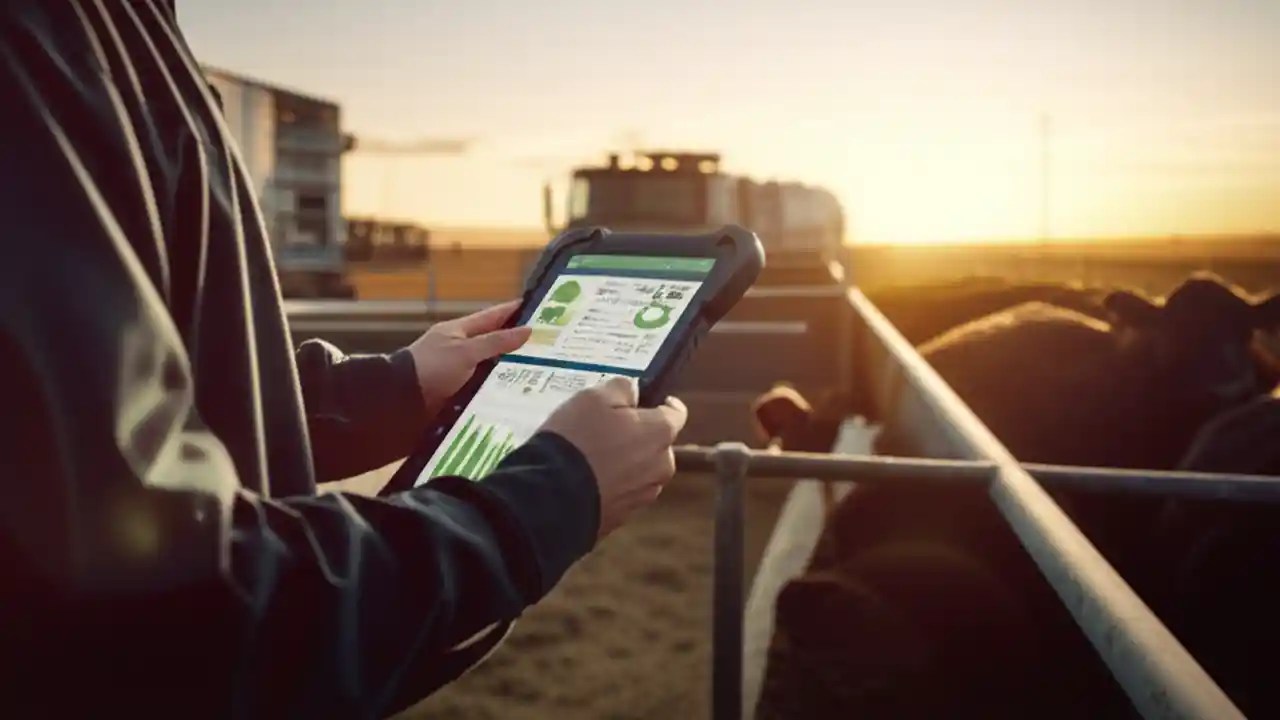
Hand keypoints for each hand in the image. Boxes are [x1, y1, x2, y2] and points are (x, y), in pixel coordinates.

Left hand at [407, 300, 531, 413]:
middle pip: (491, 339)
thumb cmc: (434, 367)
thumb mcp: (467, 352)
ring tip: (536, 368)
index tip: (537, 307)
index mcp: (459, 329)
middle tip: (544, 343)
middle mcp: (458, 345)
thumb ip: (496, 342)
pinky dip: (495, 382)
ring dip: (507, 364)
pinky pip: (481, 381)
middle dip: (515, 340)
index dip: (513, 310)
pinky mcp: (455, 387)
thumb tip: (528, 330)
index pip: (492, 315)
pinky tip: (512, 389)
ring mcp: (456, 366)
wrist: (402, 396)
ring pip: (487, 361)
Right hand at [541, 378, 688, 538]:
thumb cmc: (577, 440)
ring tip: (594, 458)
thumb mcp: (593, 398)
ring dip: (627, 463)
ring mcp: (643, 496)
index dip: (663, 404)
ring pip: (641, 472)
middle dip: (640, 437)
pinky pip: (623, 493)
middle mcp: (661, 467)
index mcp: (660, 434)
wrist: (552, 497)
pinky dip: (612, 485)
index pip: (677, 414)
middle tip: (609, 430)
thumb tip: (633, 391)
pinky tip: (588, 480)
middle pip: (658, 445)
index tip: (648, 401)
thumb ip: (621, 389)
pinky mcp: (623, 517)